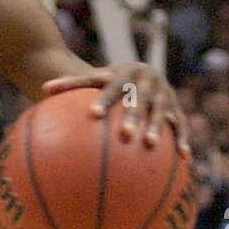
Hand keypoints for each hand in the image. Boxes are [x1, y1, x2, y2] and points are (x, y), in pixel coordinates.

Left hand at [43, 62, 189, 154]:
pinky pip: (182, 124)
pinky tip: (184, 157)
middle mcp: (148, 81)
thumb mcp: (93, 80)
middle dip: (134, 115)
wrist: (141, 70)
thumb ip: (71, 85)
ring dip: (159, 127)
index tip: (94, 114)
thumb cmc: (109, 81)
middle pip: (141, 98)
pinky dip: (183, 139)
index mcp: (125, 73)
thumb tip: (44, 89)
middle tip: (125, 134)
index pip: (112, 86)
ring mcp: (165, 93)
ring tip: (150, 145)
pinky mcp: (177, 107)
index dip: (104, 100)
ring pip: (163, 111)